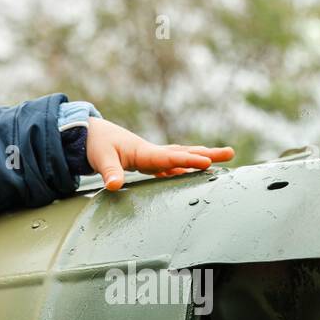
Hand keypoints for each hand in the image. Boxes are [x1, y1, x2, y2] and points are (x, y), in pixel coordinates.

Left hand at [84, 118, 233, 191]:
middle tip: (230, 153)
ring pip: (181, 156)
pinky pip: (172, 164)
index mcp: (143, 152)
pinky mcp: (149, 161)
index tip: (207, 162)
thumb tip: (113, 186)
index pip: (169, 157)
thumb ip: (109, 172)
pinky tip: (196, 174)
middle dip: (206, 153)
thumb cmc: (95, 144)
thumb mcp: (99, 159)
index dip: (187, 160)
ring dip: (200, 157)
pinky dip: (186, 166)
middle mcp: (152, 152)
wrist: (89, 133)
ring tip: (223, 158)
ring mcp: (152, 156)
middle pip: (183, 152)